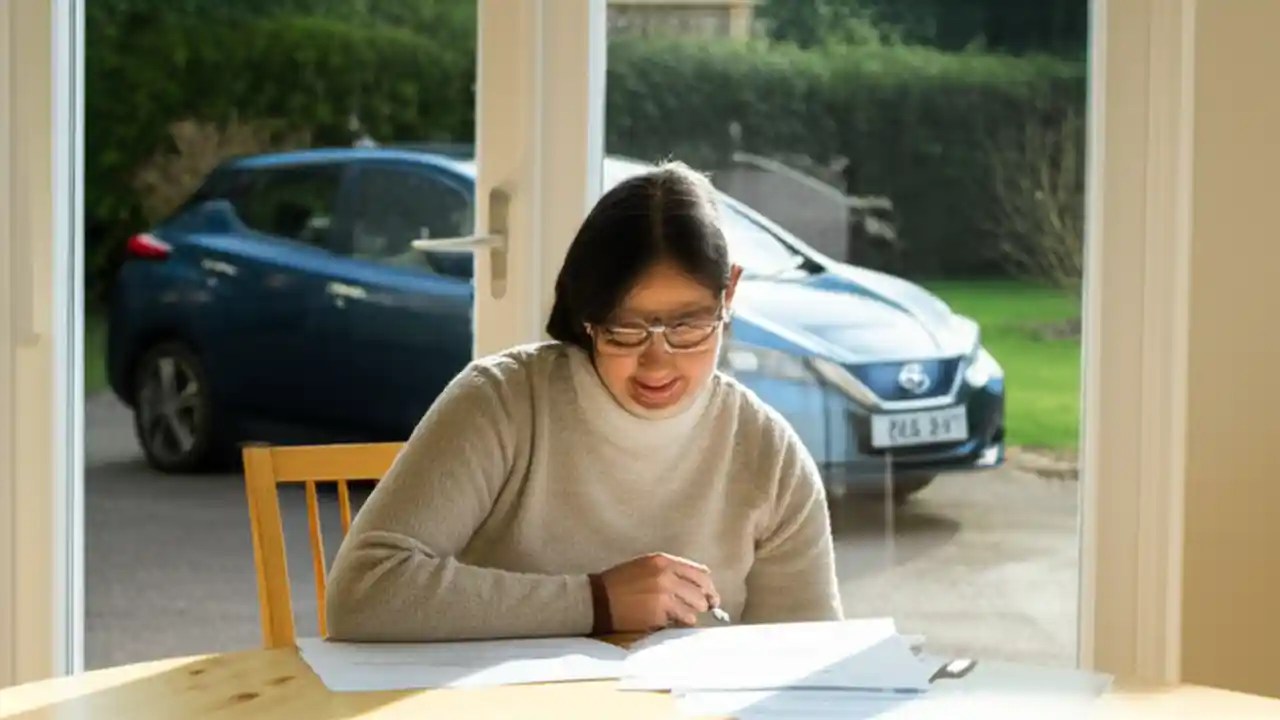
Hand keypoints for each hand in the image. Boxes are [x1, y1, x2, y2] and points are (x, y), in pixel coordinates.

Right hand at [597, 552, 721, 631]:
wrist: (598, 599)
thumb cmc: (620, 583)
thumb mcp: (646, 566)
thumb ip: (672, 570)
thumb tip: (703, 577)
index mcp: (663, 561)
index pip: (700, 573)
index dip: (709, 587)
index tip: (712, 596)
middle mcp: (666, 575)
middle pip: (701, 592)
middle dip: (701, 603)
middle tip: (697, 610)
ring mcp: (664, 595)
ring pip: (694, 609)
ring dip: (689, 615)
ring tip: (677, 616)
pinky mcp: (659, 614)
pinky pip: (681, 621)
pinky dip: (677, 623)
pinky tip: (666, 621)